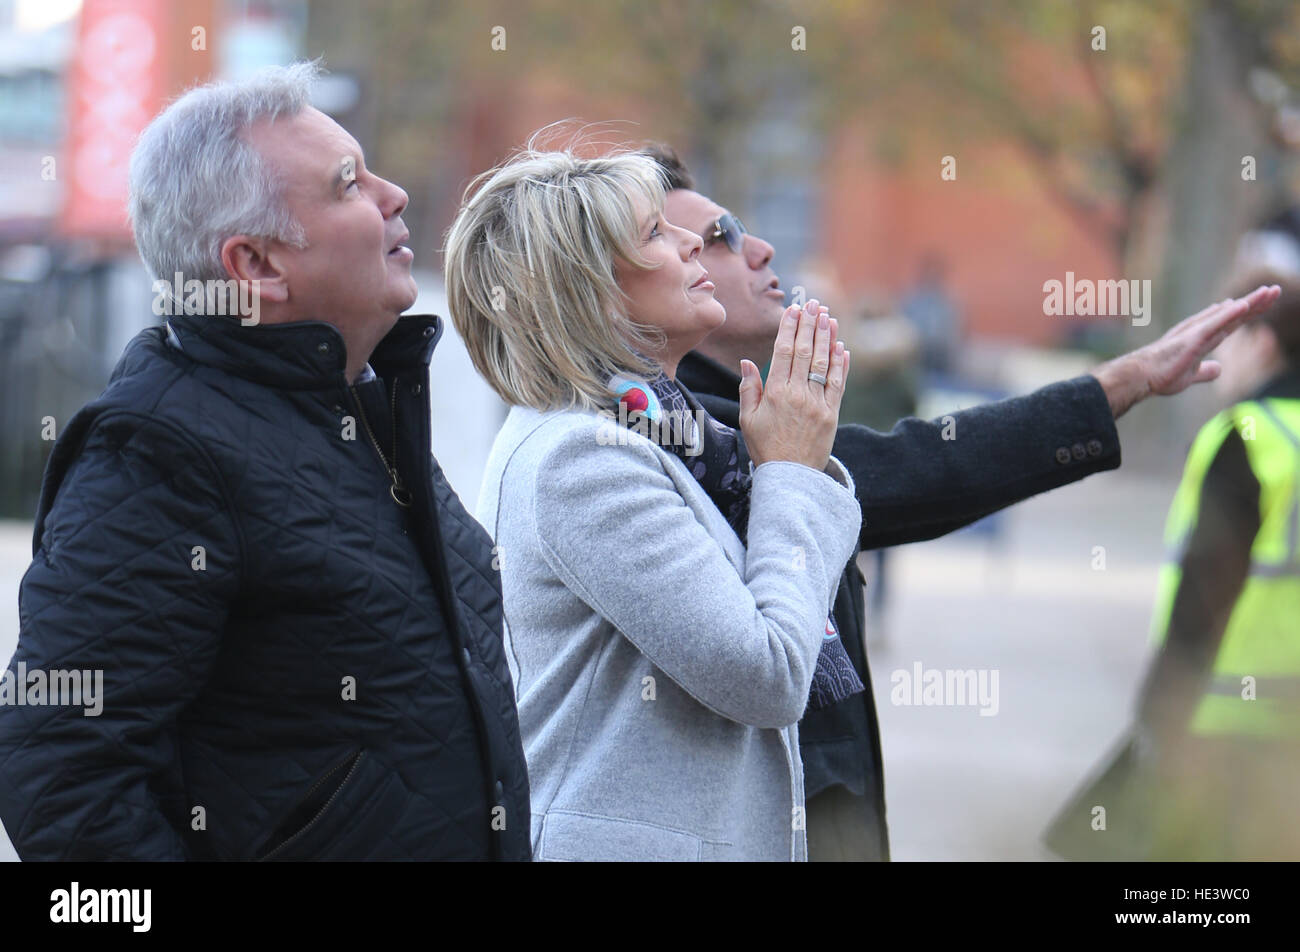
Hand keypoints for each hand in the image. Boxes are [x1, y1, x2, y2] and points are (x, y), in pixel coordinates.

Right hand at [738, 298, 848, 468]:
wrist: (791, 477)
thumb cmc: (765, 447)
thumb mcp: (747, 419)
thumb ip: (748, 389)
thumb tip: (747, 362)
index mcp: (774, 394)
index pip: (783, 352)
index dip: (789, 328)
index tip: (793, 310)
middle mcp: (797, 395)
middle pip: (805, 352)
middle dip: (809, 325)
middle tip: (813, 304)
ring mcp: (817, 404)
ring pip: (823, 364)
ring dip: (826, 338)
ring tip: (828, 317)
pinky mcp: (832, 414)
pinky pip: (838, 383)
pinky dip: (840, 364)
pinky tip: (841, 347)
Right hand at [1091, 284, 1281, 418]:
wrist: (1140, 376)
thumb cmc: (1159, 374)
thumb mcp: (1190, 375)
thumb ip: (1205, 370)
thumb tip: (1219, 368)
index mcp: (1202, 338)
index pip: (1231, 323)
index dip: (1248, 313)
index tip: (1261, 303)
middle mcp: (1201, 330)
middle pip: (1235, 314)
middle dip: (1256, 302)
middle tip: (1274, 290)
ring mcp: (1197, 332)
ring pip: (1230, 315)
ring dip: (1250, 303)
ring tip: (1269, 292)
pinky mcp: (1193, 338)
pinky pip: (1216, 323)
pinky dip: (1230, 314)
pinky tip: (1244, 305)